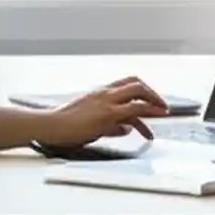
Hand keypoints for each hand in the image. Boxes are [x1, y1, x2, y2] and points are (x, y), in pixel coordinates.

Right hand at [39, 77, 168, 146]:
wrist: (50, 125)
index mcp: (101, 92)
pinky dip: (142, 120)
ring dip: (153, 104)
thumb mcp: (91, 121)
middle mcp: (105, 94)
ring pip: (138, 94)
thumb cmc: (65, 124)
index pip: (128, 84)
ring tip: (163, 114)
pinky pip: (131, 112)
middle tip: (163, 107)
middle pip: (137, 84)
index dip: (144, 91)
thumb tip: (127, 129)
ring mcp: (106, 103)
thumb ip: (111, 124)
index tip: (153, 101)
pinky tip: (147, 131)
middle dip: (153, 94)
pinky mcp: (106, 115)